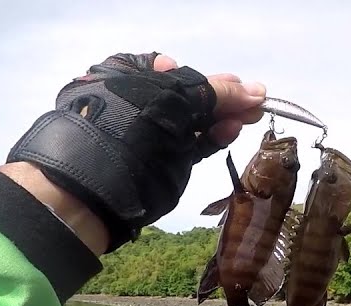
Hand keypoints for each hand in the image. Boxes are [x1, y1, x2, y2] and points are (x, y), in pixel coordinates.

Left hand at [5, 51, 265, 253]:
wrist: (94, 187)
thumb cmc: (129, 128)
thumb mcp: (173, 100)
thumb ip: (213, 93)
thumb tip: (253, 89)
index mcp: (129, 76)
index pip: (180, 74)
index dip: (213, 82)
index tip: (243, 88)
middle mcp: (139, 104)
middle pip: (190, 99)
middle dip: (224, 101)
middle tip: (255, 105)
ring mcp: (150, 136)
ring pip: (194, 123)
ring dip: (222, 120)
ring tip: (247, 119)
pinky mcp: (162, 164)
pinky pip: (192, 144)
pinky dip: (212, 138)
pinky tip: (230, 132)